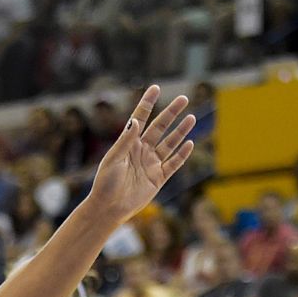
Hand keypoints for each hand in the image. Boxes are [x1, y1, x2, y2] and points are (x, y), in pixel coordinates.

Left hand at [86, 85, 194, 225]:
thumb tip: (135, 120)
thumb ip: (125, 140)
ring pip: (170, 144)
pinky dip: (182, 154)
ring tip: (192, 117)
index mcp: (128, 144)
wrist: (109, 208)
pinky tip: (190, 143)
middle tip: (183, 98)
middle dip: (171, 113)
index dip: (147, 103)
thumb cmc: (105, 183)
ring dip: (180, 131)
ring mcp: (151, 164)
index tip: (155, 88)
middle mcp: (141, 151)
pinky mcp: (158, 178)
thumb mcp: (113, 160)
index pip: (139, 118)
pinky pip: (173, 164)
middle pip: (159, 128)